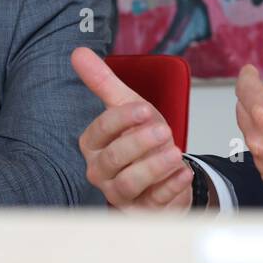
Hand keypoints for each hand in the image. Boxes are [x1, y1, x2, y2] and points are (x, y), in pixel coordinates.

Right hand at [72, 48, 194, 209]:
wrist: (164, 171)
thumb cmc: (142, 138)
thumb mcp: (127, 106)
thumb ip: (103, 82)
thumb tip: (78, 51)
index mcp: (94, 145)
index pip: (100, 131)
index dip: (121, 119)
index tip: (143, 109)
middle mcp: (101, 171)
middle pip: (112, 159)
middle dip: (138, 143)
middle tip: (163, 131)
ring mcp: (120, 194)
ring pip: (128, 184)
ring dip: (153, 168)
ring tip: (174, 153)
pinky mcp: (141, 211)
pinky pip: (153, 203)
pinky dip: (170, 188)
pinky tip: (184, 173)